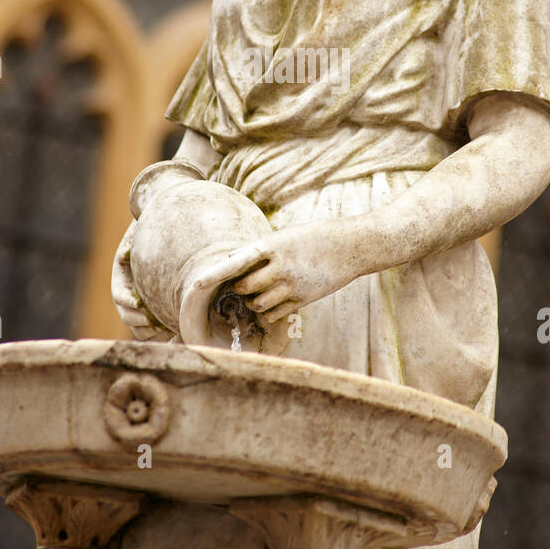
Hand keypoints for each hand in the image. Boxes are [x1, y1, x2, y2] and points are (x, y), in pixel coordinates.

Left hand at [227, 218, 369, 324]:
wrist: (352, 245)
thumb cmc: (317, 236)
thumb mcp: (287, 235)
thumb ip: (262, 249)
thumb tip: (234, 258)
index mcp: (274, 245)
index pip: (237, 260)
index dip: (216, 273)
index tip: (197, 284)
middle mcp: (281, 266)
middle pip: (245, 287)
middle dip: (240, 289)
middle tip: (241, 285)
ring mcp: (293, 284)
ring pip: (258, 303)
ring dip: (253, 301)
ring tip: (261, 292)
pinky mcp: (303, 298)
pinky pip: (274, 312)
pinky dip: (268, 311)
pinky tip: (275, 300)